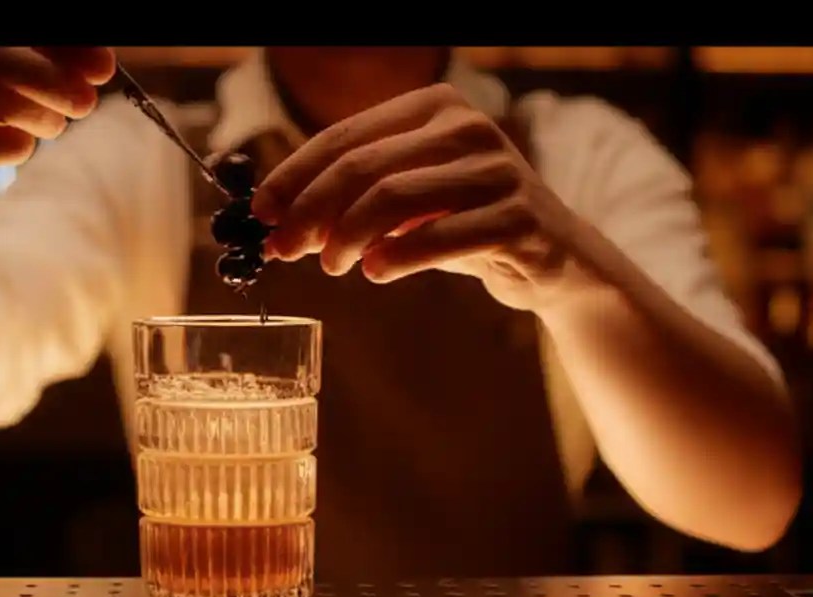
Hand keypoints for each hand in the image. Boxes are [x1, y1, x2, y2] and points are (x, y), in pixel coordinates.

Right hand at [0, 47, 115, 173]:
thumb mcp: (31, 79)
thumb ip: (64, 65)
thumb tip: (101, 67)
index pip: (2, 33)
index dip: (55, 49)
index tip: (101, 69)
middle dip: (50, 82)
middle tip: (85, 104)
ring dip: (34, 116)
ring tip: (55, 128)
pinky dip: (5, 146)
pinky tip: (23, 147)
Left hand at [252, 83, 598, 310]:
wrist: (553, 259)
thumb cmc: (465, 225)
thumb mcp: (408, 203)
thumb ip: (352, 203)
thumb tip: (277, 224)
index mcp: (434, 107)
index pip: (343, 137)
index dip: (293, 176)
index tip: (260, 213)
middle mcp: (468, 127)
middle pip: (362, 167)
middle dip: (311, 211)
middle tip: (284, 249)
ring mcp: (498, 170)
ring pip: (394, 197)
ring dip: (347, 237)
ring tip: (331, 267)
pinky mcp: (519, 217)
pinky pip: (441, 237)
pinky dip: (397, 257)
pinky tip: (375, 272)